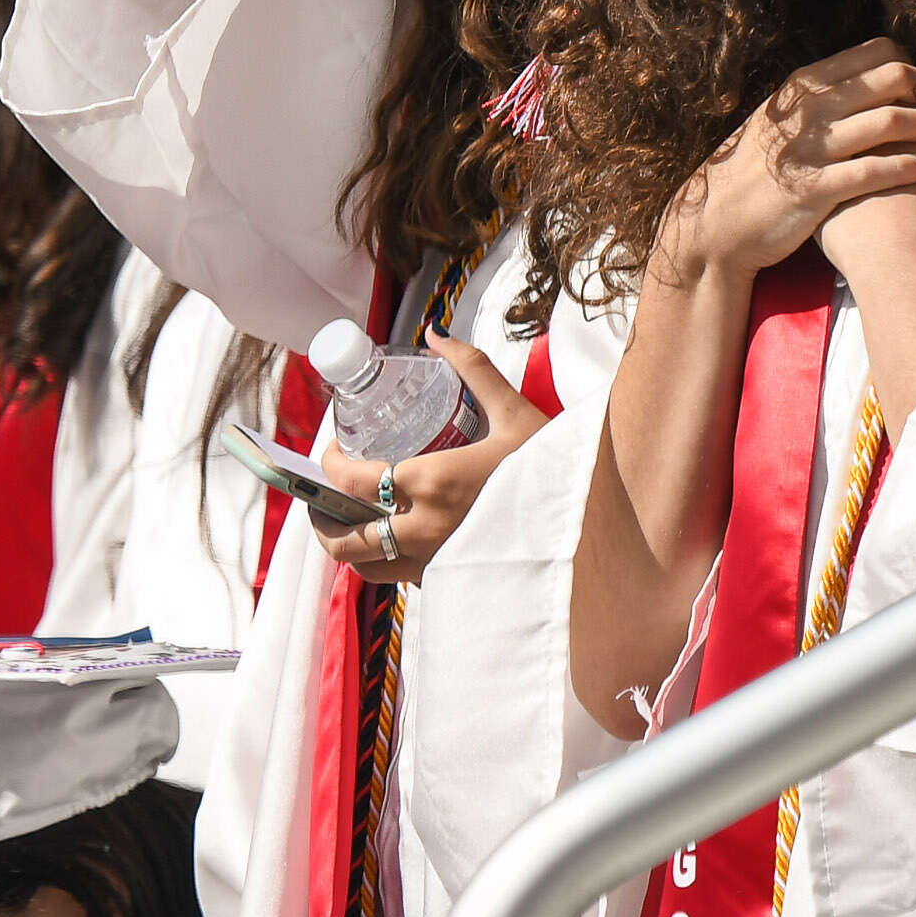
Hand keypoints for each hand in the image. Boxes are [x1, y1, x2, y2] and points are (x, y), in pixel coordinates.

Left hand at [308, 332, 553, 583]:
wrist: (593, 528)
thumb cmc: (554, 469)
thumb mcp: (515, 413)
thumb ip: (472, 369)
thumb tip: (435, 333)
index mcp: (434, 483)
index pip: (354, 482)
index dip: (331, 466)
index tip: (334, 450)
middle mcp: (426, 531)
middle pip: (345, 540)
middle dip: (322, 518)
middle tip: (323, 496)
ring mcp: (437, 564)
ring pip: (367, 568)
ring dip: (350, 545)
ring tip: (350, 518)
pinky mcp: (452, 583)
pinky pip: (400, 578)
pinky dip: (384, 560)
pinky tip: (394, 536)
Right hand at [659, 40, 915, 282]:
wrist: (715, 222)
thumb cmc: (751, 171)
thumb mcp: (777, 119)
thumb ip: (817, 98)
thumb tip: (865, 80)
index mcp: (802, 85)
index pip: (875, 52)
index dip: (913, 62)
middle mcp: (808, 109)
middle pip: (891, 78)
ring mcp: (811, 148)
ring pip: (889, 121)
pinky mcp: (815, 188)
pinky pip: (874, 171)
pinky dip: (908, 167)